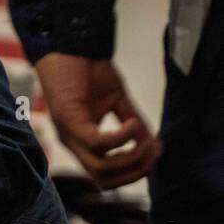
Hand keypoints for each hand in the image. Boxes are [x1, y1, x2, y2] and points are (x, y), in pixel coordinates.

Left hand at [35, 53, 161, 189]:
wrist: (69, 44)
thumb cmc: (87, 70)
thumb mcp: (117, 101)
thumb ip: (133, 125)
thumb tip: (154, 147)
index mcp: (82, 141)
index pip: (104, 177)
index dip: (132, 174)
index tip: (155, 157)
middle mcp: (72, 143)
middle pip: (103, 179)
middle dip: (135, 172)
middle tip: (155, 154)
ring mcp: (68, 133)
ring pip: (99, 168)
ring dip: (130, 159)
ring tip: (146, 142)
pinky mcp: (68, 119)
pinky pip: (97, 142)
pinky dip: (121, 138)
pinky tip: (133, 123)